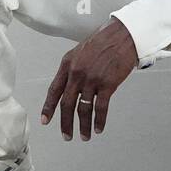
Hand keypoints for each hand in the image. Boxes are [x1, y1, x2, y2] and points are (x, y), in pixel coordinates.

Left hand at [40, 18, 138, 140]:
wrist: (124, 34)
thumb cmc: (106, 39)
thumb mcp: (81, 50)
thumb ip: (74, 67)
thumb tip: (72, 84)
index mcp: (67, 64)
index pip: (54, 90)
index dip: (49, 108)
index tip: (45, 121)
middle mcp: (76, 74)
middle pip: (67, 104)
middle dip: (65, 123)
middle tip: (67, 136)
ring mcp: (91, 80)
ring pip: (83, 109)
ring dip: (83, 125)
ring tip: (84, 136)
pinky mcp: (107, 84)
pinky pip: (101, 108)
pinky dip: (99, 120)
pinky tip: (99, 128)